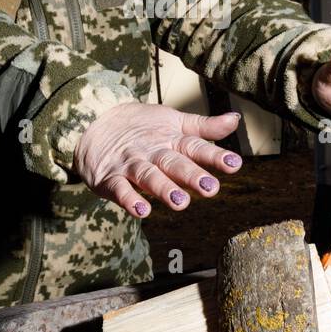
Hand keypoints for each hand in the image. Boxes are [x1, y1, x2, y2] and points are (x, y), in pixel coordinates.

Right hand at [72, 103, 243, 217]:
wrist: (95, 121)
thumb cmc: (143, 127)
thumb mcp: (174, 123)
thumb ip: (205, 128)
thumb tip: (235, 120)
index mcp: (171, 139)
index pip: (195, 147)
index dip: (214, 156)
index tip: (234, 164)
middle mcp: (153, 151)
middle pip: (173, 163)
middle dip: (191, 175)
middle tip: (211, 188)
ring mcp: (131, 164)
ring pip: (148, 176)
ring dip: (163, 189)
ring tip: (180, 202)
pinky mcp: (110, 178)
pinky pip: (119, 189)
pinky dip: (129, 200)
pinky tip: (141, 211)